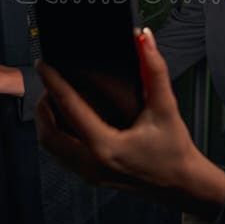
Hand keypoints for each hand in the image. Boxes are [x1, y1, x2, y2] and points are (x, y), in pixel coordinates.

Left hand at [35, 27, 224, 218]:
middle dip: (42, 104)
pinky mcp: (91, 176)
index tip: (45, 65)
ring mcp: (89, 173)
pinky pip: (60, 155)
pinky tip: (63, 120)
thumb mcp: (165, 107)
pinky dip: (55, 134)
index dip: (54, 82)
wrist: (182, 183)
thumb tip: (144, 40)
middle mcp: (93, 163)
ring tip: (52, 98)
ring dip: (46, 121)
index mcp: (107, 146)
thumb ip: (154, 69)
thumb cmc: (174, 150)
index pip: (69, 108)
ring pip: (50, 147)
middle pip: (48, 132)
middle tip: (48, 82)